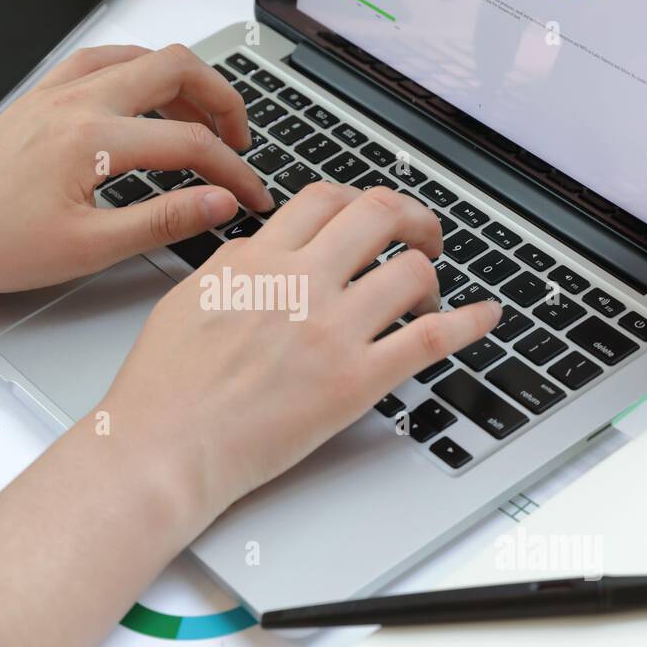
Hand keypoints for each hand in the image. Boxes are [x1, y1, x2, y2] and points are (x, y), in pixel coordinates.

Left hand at [0, 43, 271, 293]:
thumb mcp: (88, 247)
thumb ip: (164, 221)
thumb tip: (220, 203)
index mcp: (92, 139)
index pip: (191, 143)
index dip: (235, 171)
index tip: (253, 197)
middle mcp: (77, 101)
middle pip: (177, 68)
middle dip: (224, 101)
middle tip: (240, 143)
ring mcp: (56, 92)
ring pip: (142, 56)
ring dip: (183, 82)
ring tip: (203, 123)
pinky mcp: (41, 96)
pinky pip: (103, 60)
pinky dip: (140, 73)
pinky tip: (146, 101)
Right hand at [95, 182, 502, 521]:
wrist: (164, 447)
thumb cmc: (163, 387)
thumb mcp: (186, 300)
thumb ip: (232, 266)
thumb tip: (262, 248)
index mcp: (257, 260)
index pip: (325, 199)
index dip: (359, 201)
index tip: (370, 216)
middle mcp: (300, 282)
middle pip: (378, 216)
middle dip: (411, 218)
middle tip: (420, 237)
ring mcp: (331, 329)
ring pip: (411, 271)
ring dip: (431, 276)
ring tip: (429, 294)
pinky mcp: (355, 381)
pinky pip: (430, 339)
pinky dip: (468, 324)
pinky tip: (484, 317)